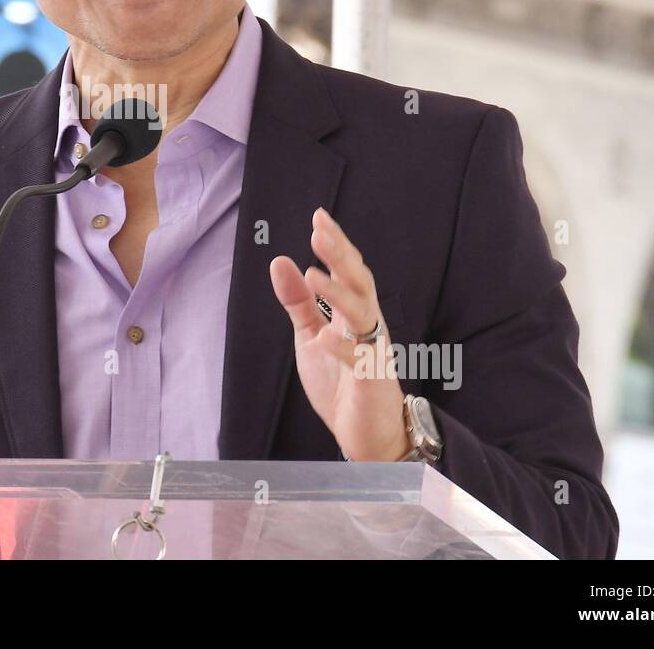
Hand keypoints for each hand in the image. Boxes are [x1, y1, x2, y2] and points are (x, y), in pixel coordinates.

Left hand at [268, 207, 410, 461]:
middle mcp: (369, 326)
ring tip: (313, 274)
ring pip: (363, 314)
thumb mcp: (312, 336)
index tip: (318, 217)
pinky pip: (361, 361)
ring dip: (339, 294)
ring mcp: (373, 352)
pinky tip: (323, 337)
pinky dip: (343, 347)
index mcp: (355, 314)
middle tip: (319, 230)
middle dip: (341, 255)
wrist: (368, 435)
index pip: (348, 271)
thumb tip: (280, 261)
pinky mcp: (372, 382)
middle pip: (359, 282)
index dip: (336, 244)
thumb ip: (300, 302)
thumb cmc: (344, 383)